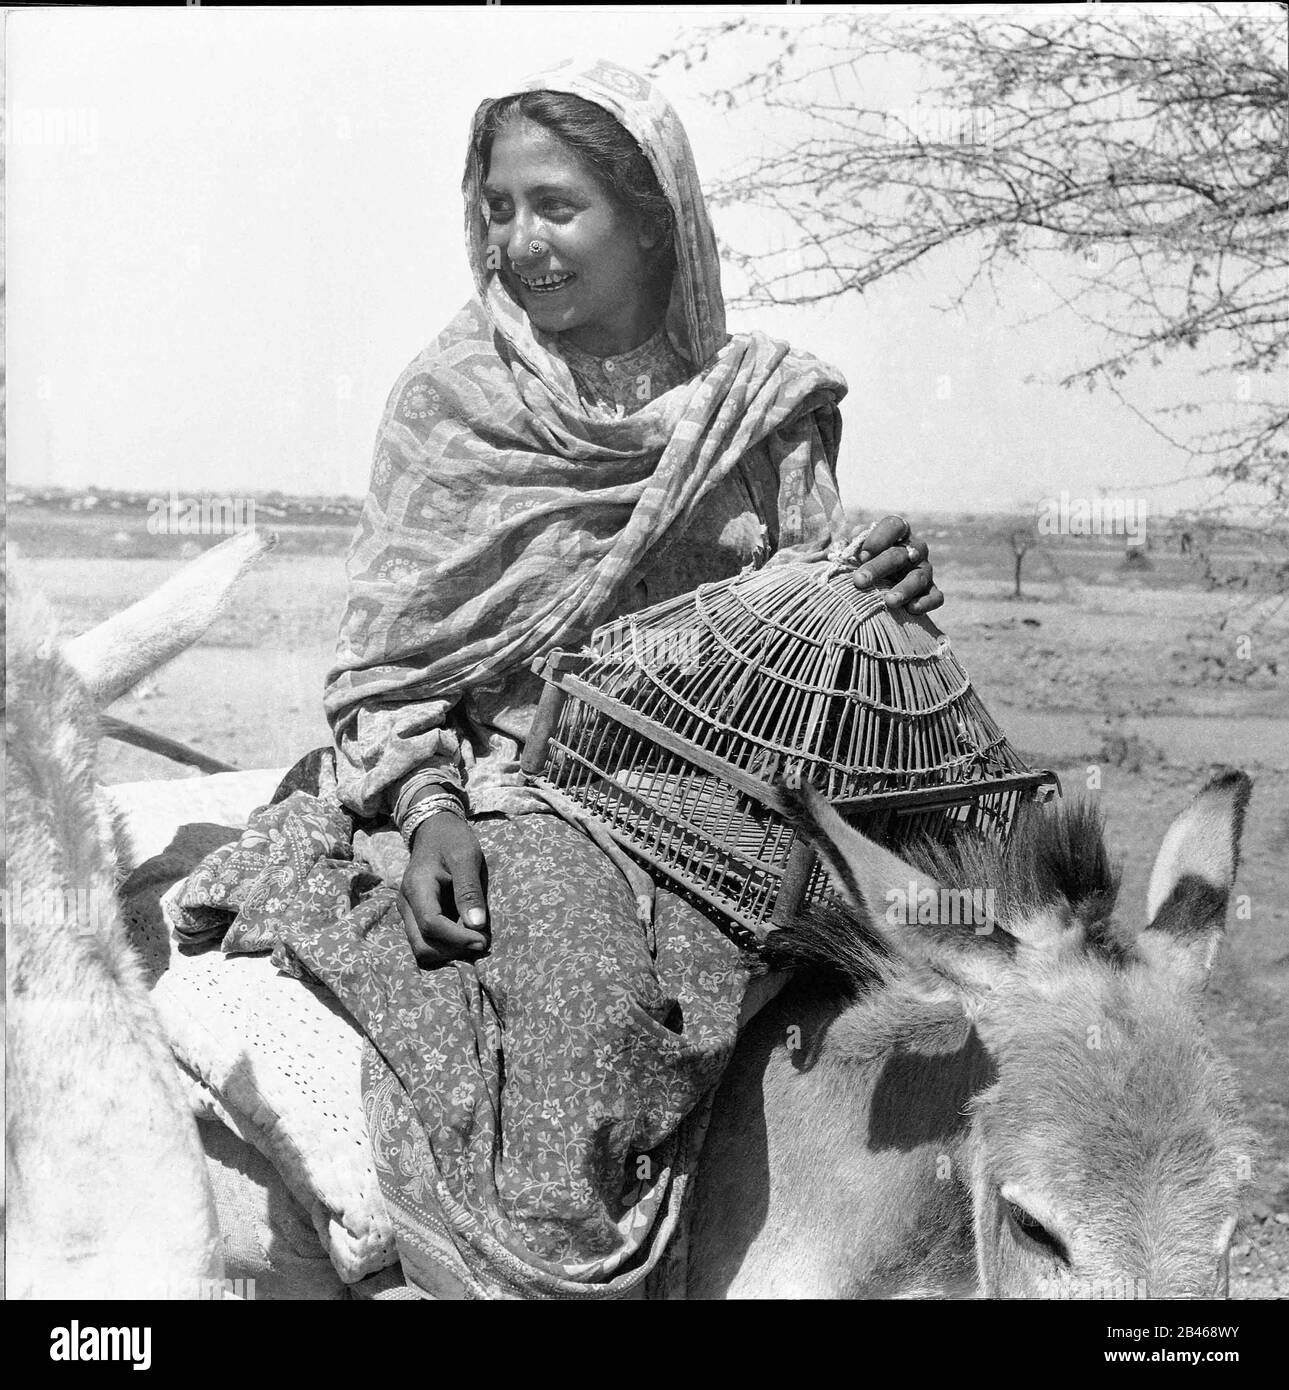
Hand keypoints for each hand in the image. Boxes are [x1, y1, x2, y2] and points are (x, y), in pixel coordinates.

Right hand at [398, 813, 489, 966]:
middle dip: (452, 951)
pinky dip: (446, 945)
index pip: (431, 925)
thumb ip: (470, 890)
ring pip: (422, 948)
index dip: (458, 938)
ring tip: (475, 937)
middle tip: (481, 941)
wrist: (435, 831)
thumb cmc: (452, 840)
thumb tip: (477, 926)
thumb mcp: (467, 857)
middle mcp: (406, 903)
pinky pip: (426, 941)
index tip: (484, 940)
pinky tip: (466, 933)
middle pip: (422, 946)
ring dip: (450, 951)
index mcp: (417, 887)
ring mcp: (408, 912)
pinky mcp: (415, 916)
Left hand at [852, 515, 943, 614]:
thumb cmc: (863, 564)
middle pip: (899, 555)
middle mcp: (914, 549)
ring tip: (889, 601)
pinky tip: (911, 608)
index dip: (879, 538)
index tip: (861, 555)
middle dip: (878, 567)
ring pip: (918, 576)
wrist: (877, 588)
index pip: (893, 526)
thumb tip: (844, 546)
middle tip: (859, 581)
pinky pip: (935, 596)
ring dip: (904, 589)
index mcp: (897, 534)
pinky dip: (926, 602)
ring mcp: (925, 570)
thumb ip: (849, 547)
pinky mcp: (931, 591)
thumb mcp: (853, 553)